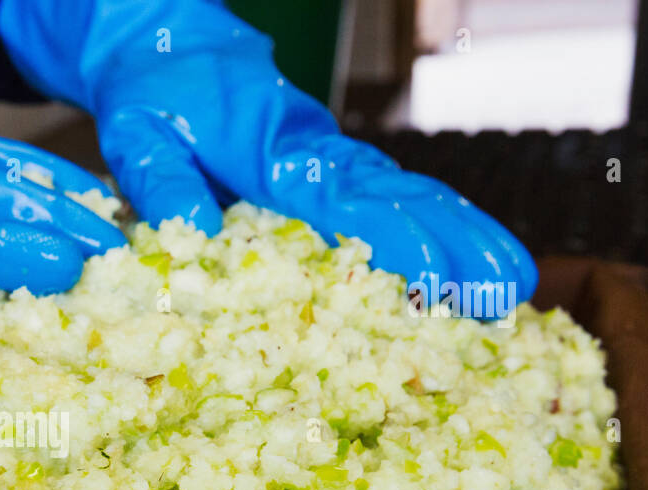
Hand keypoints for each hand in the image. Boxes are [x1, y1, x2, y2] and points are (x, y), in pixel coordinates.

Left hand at [0, 0, 537, 312]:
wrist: (167, 39)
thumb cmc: (153, 91)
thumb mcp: (138, 134)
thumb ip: (164, 181)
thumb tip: (197, 235)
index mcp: (269, 150)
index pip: (342, 200)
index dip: (391, 240)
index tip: (432, 280)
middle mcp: (312, 151)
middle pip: (397, 198)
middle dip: (454, 245)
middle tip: (503, 292)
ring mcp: (327, 155)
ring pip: (406, 194)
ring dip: (461, 237)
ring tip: (509, 284)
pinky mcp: (328, 163)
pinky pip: (390, 194)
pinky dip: (435, 224)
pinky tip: (467, 259)